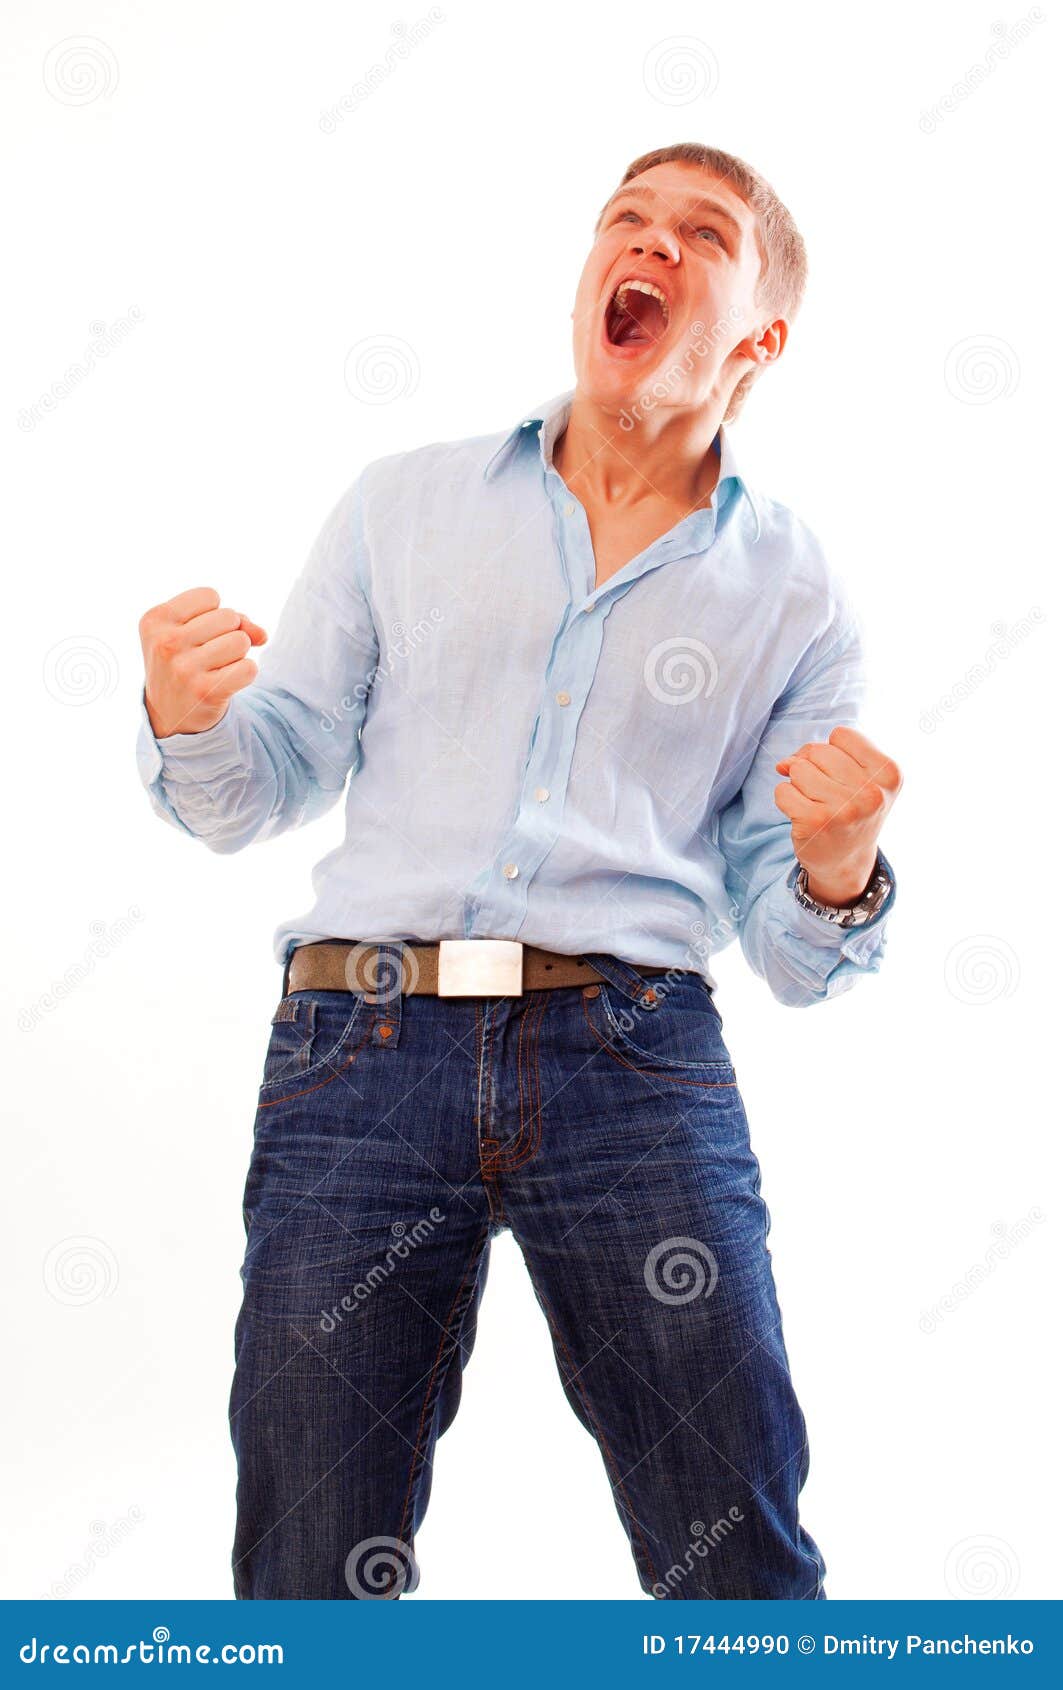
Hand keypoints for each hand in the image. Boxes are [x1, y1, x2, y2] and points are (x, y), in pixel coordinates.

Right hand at [139, 587, 267, 738]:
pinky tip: (226, 681)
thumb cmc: (186, 659)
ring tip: (217, 666)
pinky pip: (249, 668)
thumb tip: (262, 635)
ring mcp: (184, 669)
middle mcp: (166, 643)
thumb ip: (233, 619)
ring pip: (241, 641)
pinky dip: (245, 673)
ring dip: (238, 653)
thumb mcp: (193, 630)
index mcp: (155, 619)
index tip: (198, 632)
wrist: (170, 712)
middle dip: (229, 632)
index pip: (210, 596)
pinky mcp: (205, 691)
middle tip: (209, 652)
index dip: (214, 612)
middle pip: (228, 616)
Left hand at [773, 726, 902, 903]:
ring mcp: (844, 809)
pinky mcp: (816, 822)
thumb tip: (783, 763)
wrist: (847, 862)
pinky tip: (803, 816)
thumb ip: (824, 756)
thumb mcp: (858, 778)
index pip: (841, 735)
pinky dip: (785, 799)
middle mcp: (871, 792)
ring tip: (816, 805)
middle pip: (818, 750)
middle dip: (811, 767)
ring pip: (798, 769)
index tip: (839, 775)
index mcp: (888, 773)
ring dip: (798, 784)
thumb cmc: (851, 810)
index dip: (832, 750)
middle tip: (825, 794)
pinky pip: (782, 790)